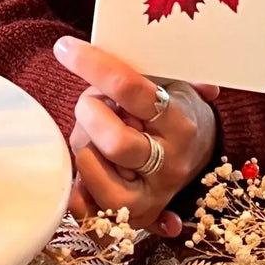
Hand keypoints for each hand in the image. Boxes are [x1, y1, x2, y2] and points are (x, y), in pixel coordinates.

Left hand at [53, 36, 217, 236]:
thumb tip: (113, 45)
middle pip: (115, 142)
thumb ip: (144, 66)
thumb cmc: (173, 109)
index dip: (94, 65)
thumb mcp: (170, 82)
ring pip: (97, 175)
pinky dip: (78, 186)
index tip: (65, 48)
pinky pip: (88, 210)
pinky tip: (87, 163)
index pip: (131, 90)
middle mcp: (169, 164)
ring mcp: (152, 197)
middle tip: (90, 102)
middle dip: (89, 114)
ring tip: (93, 134)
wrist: (200, 154)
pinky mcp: (132, 220)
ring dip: (83, 146)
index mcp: (180, 123)